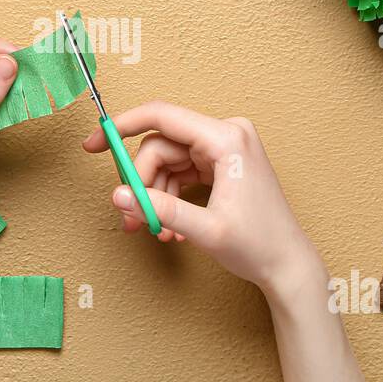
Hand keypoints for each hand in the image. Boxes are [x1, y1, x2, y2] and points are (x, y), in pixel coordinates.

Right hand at [82, 101, 324, 298]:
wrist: (288, 264)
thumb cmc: (259, 245)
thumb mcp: (205, 230)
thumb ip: (160, 208)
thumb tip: (119, 194)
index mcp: (227, 139)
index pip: (162, 117)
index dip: (122, 127)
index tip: (94, 144)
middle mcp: (226, 135)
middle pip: (161, 146)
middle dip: (141, 182)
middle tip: (131, 216)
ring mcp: (224, 149)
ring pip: (167, 161)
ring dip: (154, 195)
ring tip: (151, 230)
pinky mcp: (221, 164)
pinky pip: (181, 172)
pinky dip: (169, 197)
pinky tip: (170, 227)